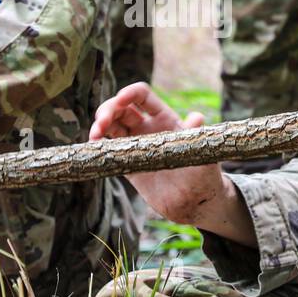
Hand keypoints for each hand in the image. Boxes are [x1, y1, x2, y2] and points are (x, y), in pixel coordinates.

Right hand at [90, 82, 254, 244]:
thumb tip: (196, 116)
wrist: (196, 203)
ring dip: (99, 126)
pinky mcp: (127, 164)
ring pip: (111, 127)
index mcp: (165, 118)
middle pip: (121, 109)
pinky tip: (93, 146)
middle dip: (108, 110)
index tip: (122, 99)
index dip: (130, 93)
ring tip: (95, 135)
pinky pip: (109, 150)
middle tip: (101, 123)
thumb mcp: (202, 151)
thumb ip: (195, 134)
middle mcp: (147, 128)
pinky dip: (98, 145)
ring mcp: (135, 145)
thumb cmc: (204, 173)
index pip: (143, 97)